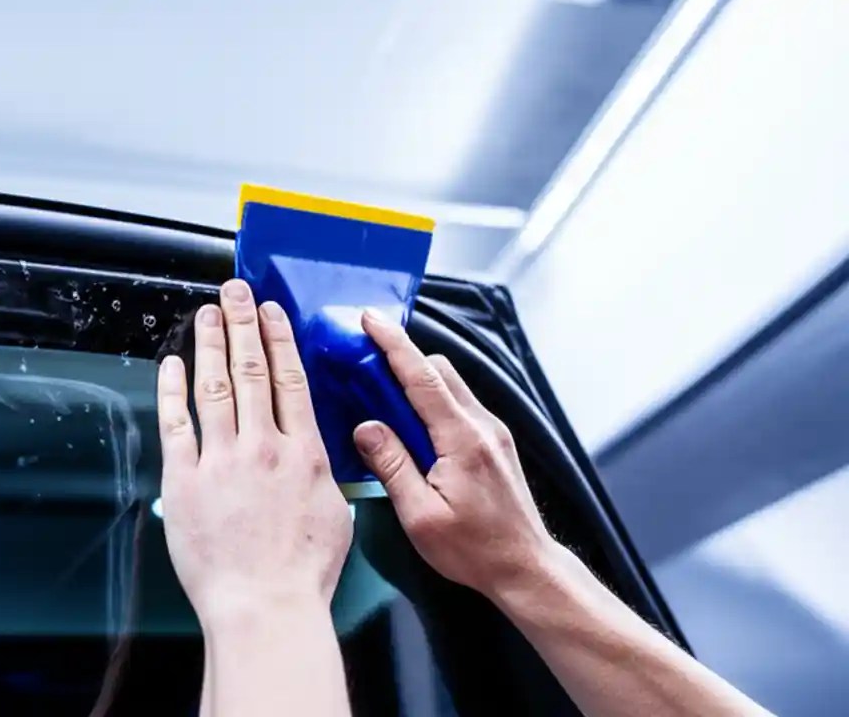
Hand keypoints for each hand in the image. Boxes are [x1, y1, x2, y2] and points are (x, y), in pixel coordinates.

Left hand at [156, 279, 352, 626]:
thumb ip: (322, 475)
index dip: (278, 340)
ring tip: (206, 314)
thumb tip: (316, 455)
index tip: (271, 312)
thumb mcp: (335, 515)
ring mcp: (222, 461)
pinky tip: (171, 366)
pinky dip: (172, 391)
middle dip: (242, 325)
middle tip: (235, 291)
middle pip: (252, 371)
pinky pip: (177, 425)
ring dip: (209, 345)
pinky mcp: (186, 481)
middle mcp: (263, 447)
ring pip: (215, 387)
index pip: (291, 381)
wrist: (265, 606)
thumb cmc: (303, 574)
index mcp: (304, 454)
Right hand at [352, 311, 555, 598]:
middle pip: (439, 372)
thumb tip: (366, 428)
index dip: (394, 345)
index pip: (423, 378)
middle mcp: (483, 428)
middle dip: (403, 359)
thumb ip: (391, 466)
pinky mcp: (494, 445)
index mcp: (463, 440)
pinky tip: (411, 423)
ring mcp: (493, 434)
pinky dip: (431, 402)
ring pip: (451, 388)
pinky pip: (459, 407)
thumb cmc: (474, 550)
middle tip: (365, 360)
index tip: (371, 319)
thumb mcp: (420, 515)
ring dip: (417, 382)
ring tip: (381, 394)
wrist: (525, 569)